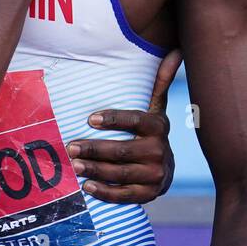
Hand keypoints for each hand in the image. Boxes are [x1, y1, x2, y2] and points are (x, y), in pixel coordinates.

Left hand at [66, 49, 181, 203]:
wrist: (166, 169)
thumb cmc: (150, 133)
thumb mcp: (156, 108)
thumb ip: (160, 82)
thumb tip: (176, 50)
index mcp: (158, 126)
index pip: (135, 120)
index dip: (113, 119)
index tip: (90, 119)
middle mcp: (159, 151)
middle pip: (122, 150)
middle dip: (94, 148)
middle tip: (70, 146)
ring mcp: (155, 174)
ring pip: (121, 173)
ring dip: (95, 169)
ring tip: (74, 165)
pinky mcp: (150, 194)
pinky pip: (125, 194)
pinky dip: (106, 192)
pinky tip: (87, 186)